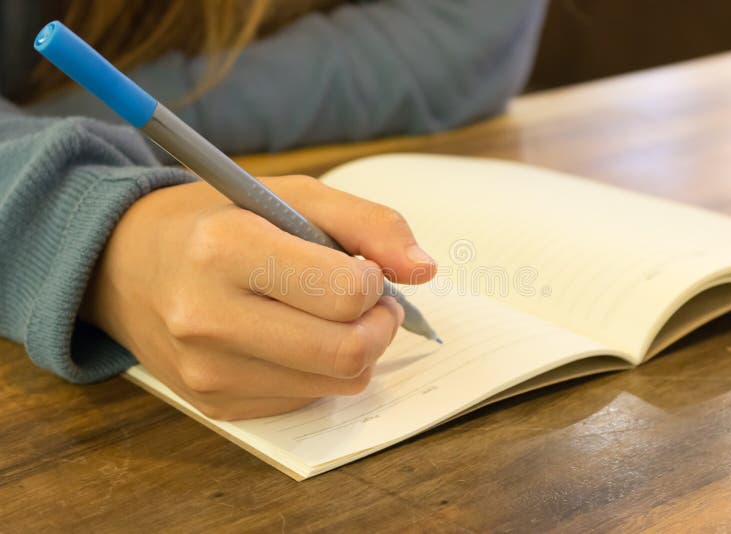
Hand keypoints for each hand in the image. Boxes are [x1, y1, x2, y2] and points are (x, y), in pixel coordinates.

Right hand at [80, 175, 436, 419]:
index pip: (346, 292)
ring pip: (337, 383)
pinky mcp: (215, 404)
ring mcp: (209, 370)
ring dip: (356, 350)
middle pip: (347, 351)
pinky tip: (292, 339)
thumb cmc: (216, 220)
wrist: (125, 265)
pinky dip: (319, 371)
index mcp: (228, 249)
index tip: (363, 268)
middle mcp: (210, 317)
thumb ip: (367, 223)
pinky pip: (307, 399)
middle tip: (369, 302)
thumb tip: (424, 270)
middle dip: (380, 325)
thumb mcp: (290, 194)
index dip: (375, 281)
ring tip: (330, 316)